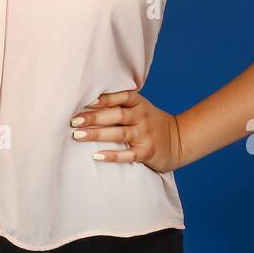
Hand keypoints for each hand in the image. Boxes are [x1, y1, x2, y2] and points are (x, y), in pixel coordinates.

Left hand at [69, 89, 184, 173]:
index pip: (121, 97)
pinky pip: (128, 155)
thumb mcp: (140, 108)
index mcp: (140, 104)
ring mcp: (145, 135)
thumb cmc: (150, 123)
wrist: (179, 140)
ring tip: (78, 135)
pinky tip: (96, 156)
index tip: (84, 101)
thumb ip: (120, 104)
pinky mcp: (147, 153)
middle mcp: (143, 117)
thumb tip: (86, 104)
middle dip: (94, 117)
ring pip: (120, 133)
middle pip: (117, 115)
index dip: (103, 98)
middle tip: (74, 120)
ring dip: (97, 134)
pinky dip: (112, 155)